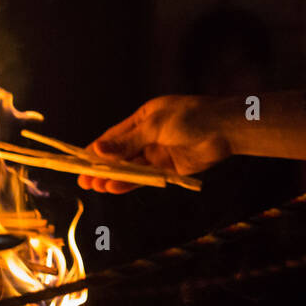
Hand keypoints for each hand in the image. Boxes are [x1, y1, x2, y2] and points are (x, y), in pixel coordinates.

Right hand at [77, 95, 230, 193]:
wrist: (226, 129)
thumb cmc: (192, 118)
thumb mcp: (155, 127)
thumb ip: (127, 142)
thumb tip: (98, 150)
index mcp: (144, 118)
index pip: (114, 135)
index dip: (97, 149)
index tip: (79, 161)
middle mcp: (150, 135)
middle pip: (121, 154)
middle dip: (102, 167)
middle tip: (83, 180)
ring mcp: (160, 152)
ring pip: (131, 167)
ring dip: (113, 177)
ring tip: (94, 187)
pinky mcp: (170, 168)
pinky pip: (146, 176)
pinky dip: (131, 182)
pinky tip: (114, 188)